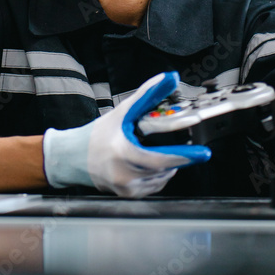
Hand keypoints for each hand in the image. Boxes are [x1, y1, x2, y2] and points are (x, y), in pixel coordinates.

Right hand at [43, 71, 210, 197]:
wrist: (71, 157)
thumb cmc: (96, 134)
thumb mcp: (122, 113)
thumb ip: (147, 95)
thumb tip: (169, 78)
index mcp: (124, 153)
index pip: (161, 159)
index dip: (184, 157)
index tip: (203, 154)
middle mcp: (125, 174)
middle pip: (164, 168)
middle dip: (178, 158)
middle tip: (192, 150)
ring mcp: (126, 188)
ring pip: (160, 179)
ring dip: (167, 166)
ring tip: (161, 152)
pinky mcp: (126, 195)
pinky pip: (152, 187)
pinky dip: (157, 175)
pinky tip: (151, 164)